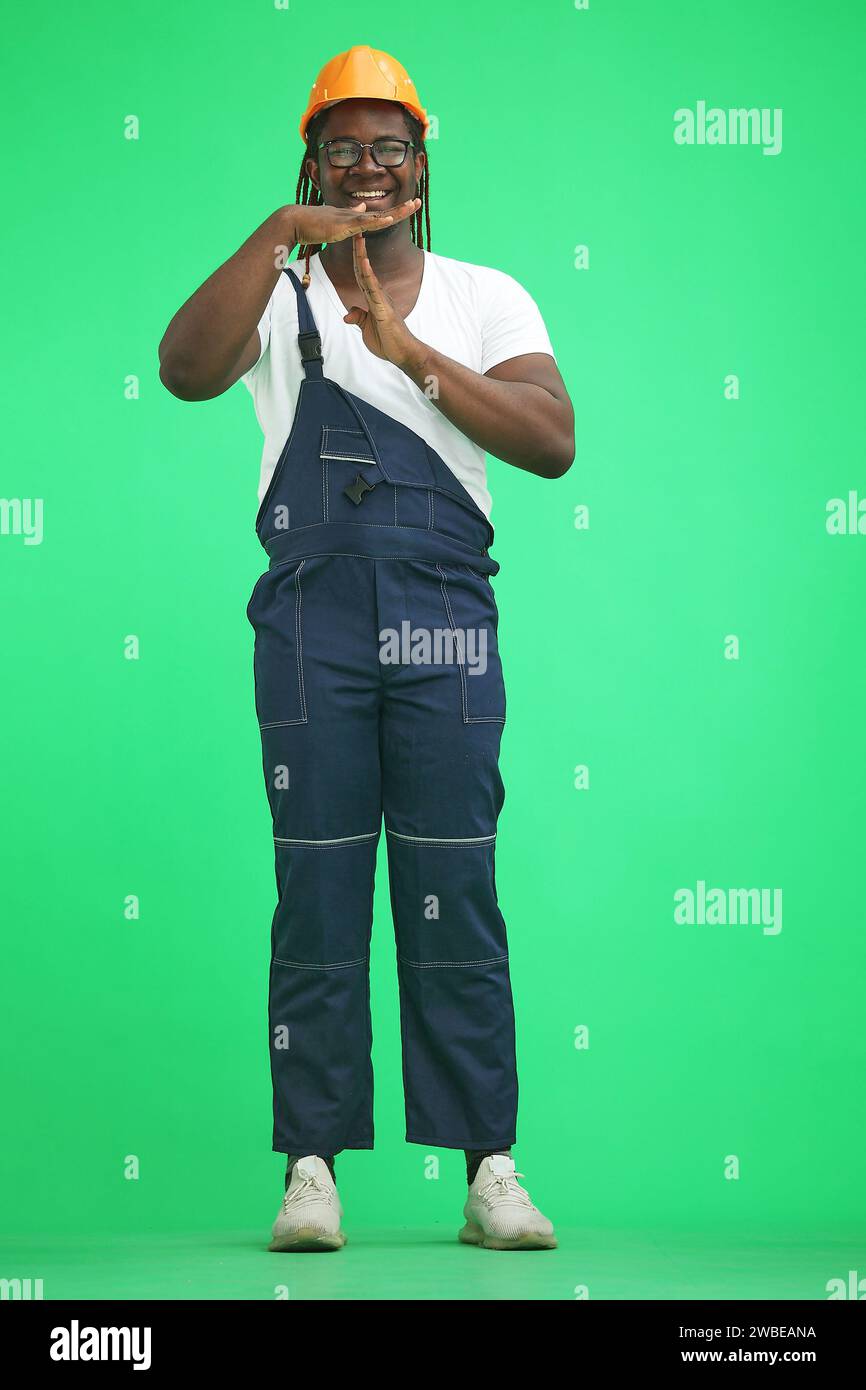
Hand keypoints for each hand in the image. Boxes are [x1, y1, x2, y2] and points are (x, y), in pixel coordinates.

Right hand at [290, 197, 419, 249]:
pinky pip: (364, 223)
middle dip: (402, 208)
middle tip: (419, 201)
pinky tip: (390, 219)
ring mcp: (350, 218)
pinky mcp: (344, 225)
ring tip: (412, 206)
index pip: (378, 213)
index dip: (394, 210)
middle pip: (383, 212)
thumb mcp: (335, 219)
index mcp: (353, 215)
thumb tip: (363, 204)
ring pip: (378, 215)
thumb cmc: (312, 223)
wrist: (295, 221)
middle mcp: (354, 214)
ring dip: (396, 211)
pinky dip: (378, 221)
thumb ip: (350, 213)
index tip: (409, 205)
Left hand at [343, 232, 427, 370]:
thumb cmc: (388, 342)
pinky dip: (368, 275)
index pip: (362, 275)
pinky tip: (363, 262)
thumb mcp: (366, 329)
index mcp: (374, 298)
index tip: (352, 243)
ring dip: (362, 256)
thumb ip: (358, 318)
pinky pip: (374, 289)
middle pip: (364, 269)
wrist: (403, 353)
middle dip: (358, 250)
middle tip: (354, 230)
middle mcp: (379, 295)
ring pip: (368, 274)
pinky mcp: (384, 308)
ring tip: (358, 238)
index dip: (355, 259)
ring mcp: (382, 300)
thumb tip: (347, 314)